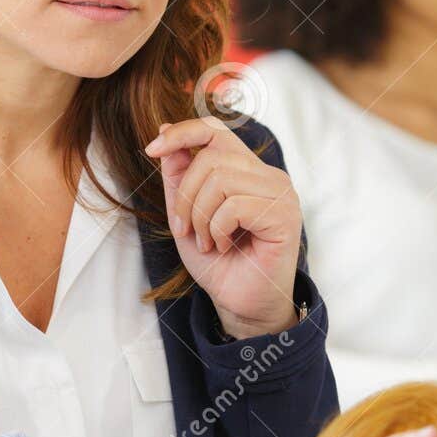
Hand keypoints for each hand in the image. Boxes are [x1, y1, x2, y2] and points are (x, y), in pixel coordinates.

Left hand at [145, 117, 301, 338]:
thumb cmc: (219, 263)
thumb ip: (178, 176)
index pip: (216, 130)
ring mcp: (280, 194)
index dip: (182, 133)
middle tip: (185, 229)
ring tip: (207, 240)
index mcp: (247, 171)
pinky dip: (217, 229)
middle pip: (211, 157)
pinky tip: (223, 246)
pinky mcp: (284, 215)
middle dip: (186, 196)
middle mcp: (269, 176)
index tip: (152, 149)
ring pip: (221, 179)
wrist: (241, 305)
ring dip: (200, 216)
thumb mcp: (186, 215)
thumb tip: (164, 131)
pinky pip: (235, 206)